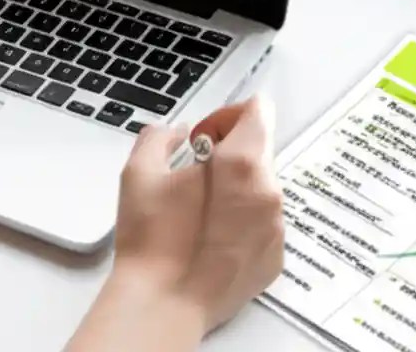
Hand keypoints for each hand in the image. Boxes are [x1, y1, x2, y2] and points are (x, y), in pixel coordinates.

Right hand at [113, 97, 283, 332]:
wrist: (164, 304)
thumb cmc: (151, 241)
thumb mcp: (139, 171)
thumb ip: (159, 136)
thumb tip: (176, 134)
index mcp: (243, 165)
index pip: (257, 112)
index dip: (225, 116)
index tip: (201, 138)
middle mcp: (270, 194)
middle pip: (258, 150)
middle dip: (226, 153)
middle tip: (191, 174)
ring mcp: (276, 229)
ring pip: (260, 188)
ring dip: (233, 188)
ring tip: (196, 211)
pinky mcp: (274, 257)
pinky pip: (262, 223)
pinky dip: (239, 221)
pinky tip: (207, 237)